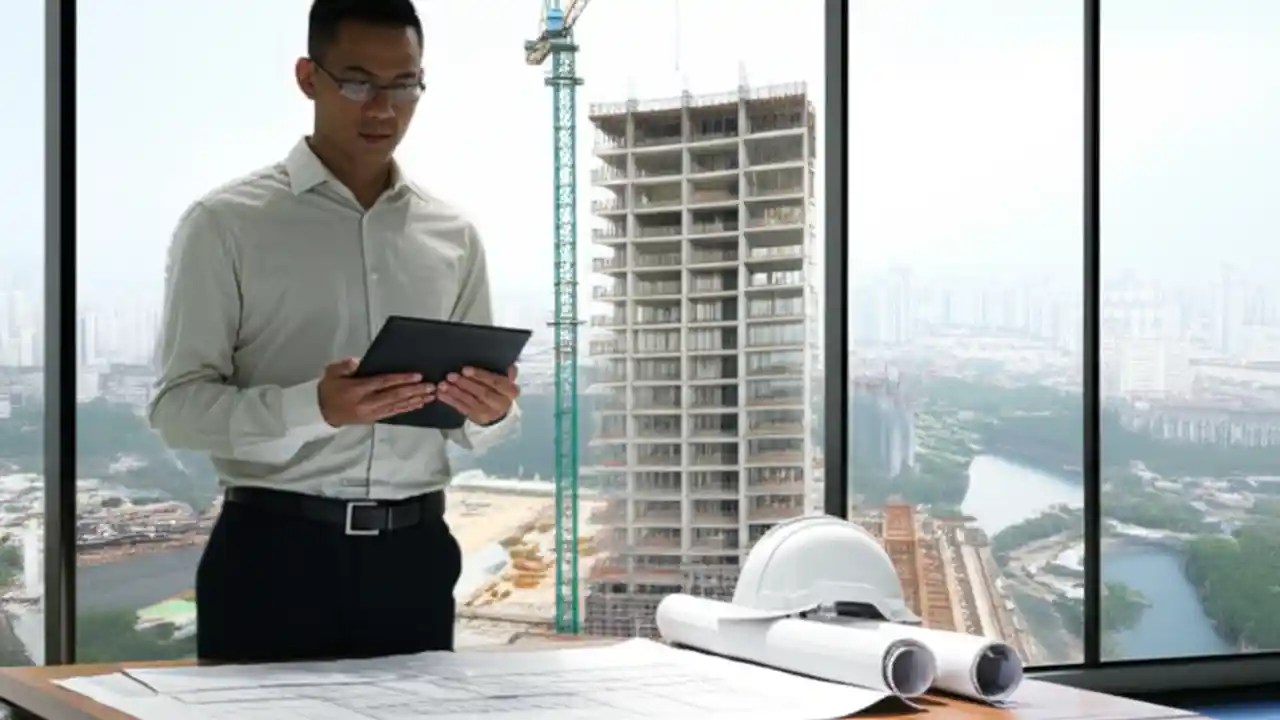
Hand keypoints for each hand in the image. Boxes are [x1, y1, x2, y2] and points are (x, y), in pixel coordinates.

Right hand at [317, 357, 434, 426]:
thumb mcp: (331, 372)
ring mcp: (372, 413)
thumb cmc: (329, 389)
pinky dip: (408, 408)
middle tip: (432, 386)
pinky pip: (394, 413)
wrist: (320, 412)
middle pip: (395, 396)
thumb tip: (359, 362)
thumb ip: (345, 366)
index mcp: (357, 390)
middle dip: (415, 391)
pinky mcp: (374, 419)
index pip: (383, 383)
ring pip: (398, 406)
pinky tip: (419, 404)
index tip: (417, 375)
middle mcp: (367, 403)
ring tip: (431, 395)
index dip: (401, 379)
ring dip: (416, 400)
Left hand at [437, 365, 519, 425]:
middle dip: (465, 383)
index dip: (481, 376)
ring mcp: (488, 412)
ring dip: (455, 392)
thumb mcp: (505, 380)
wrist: (499, 412)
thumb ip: (507, 373)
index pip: (496, 382)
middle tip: (450, 376)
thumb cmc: (500, 390)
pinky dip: (450, 400)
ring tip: (442, 384)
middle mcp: (501, 403)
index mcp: (510, 391)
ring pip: (470, 401)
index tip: (465, 369)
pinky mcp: (476, 418)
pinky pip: (462, 408)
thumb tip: (510, 366)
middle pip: (482, 392)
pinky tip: (441, 394)